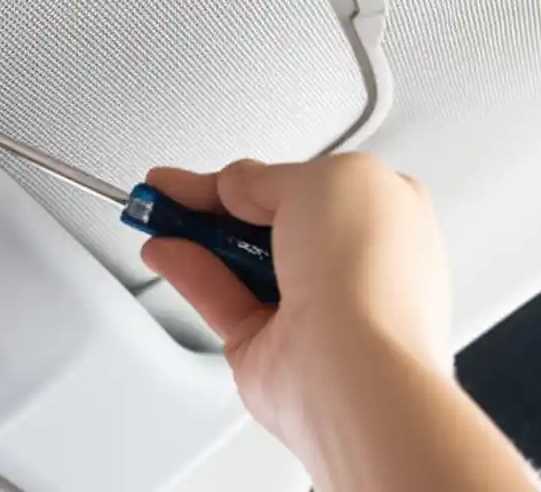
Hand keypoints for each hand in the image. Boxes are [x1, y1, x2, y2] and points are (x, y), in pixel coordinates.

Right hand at [142, 155, 450, 456]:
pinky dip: (189, 271)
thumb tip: (233, 187)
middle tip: (170, 190)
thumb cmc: (369, 275)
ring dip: (195, 235)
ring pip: (239, 260)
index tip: (208, 172)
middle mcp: (351, 265)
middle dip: (215, 204)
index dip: (254, 176)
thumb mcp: (320, 180)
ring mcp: (311, 308)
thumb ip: (266, 177)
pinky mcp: (269, 344)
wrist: (355, 369)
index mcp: (384, 216)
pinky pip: (222, 297)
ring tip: (155, 216)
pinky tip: (163, 249)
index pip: (307, 185)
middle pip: (267, 223)